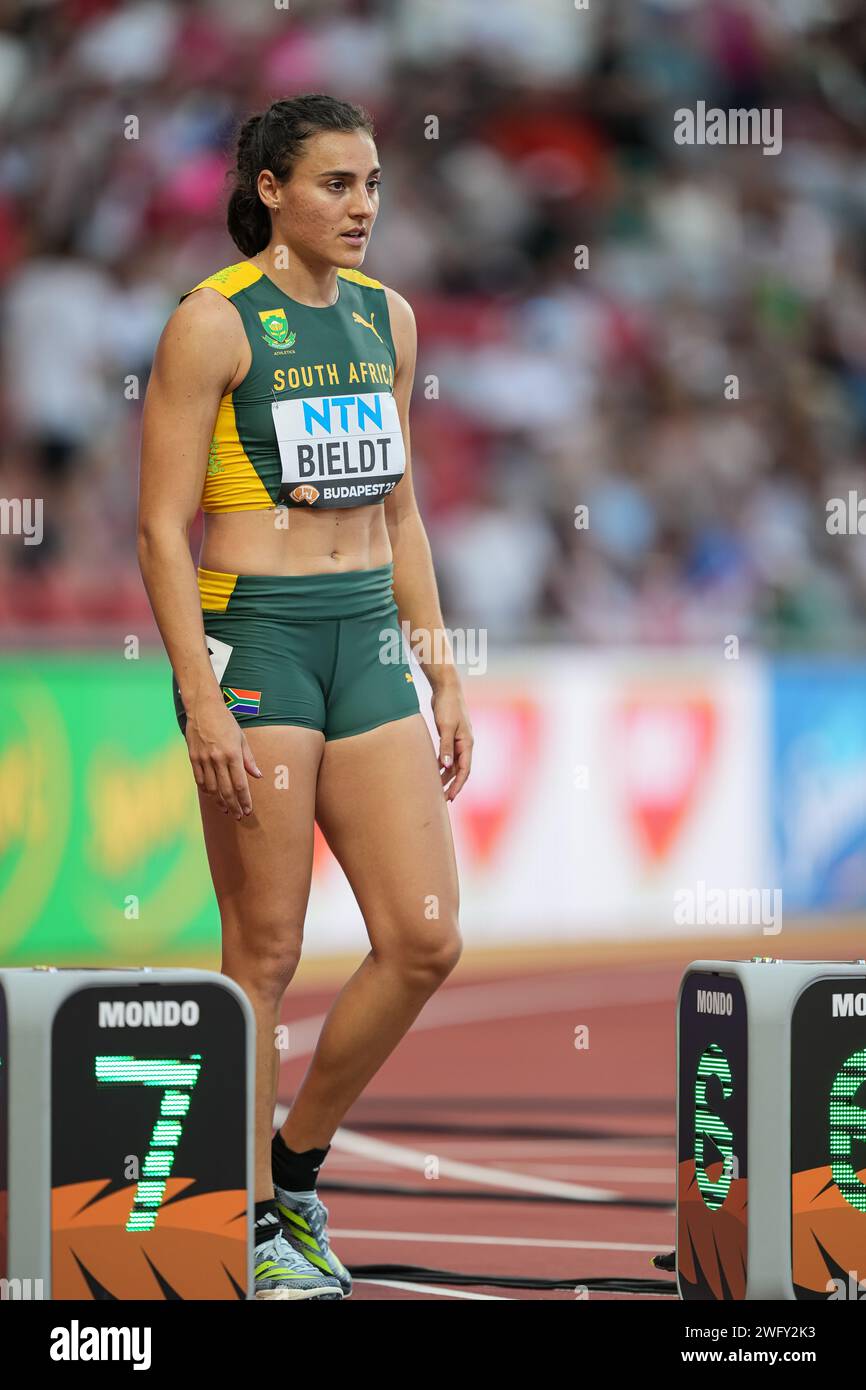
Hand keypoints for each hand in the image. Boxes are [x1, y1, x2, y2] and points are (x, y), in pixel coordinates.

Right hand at [184, 694, 261, 818]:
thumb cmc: (226, 722)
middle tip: (239, 816)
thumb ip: (249, 759)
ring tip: (227, 809)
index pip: (240, 784)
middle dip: (234, 805)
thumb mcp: (242, 738)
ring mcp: (203, 760)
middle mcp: (217, 759)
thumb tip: (257, 776)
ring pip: (212, 789)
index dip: (245, 800)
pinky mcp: (193, 758)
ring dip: (220, 802)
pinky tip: (212, 797)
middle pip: (226, 790)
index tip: (249, 810)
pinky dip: (207, 791)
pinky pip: (200, 780)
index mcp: (232, 754)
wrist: (203, 709)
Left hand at [431, 682, 472, 800]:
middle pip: (460, 770)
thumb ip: (445, 747)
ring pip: (453, 764)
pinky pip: (447, 755)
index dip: (458, 785)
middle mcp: (465, 744)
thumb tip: (446, 766)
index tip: (450, 798)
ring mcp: (458, 740)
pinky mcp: (450, 735)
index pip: (464, 770)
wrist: (447, 688)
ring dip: (446, 776)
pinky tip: (433, 771)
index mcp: (467, 743)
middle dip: (452, 785)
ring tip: (436, 789)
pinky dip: (442, 764)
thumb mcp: (446, 727)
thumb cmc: (448, 705)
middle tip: (442, 800)